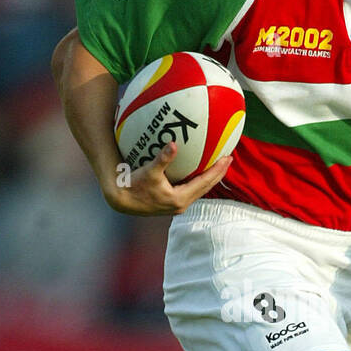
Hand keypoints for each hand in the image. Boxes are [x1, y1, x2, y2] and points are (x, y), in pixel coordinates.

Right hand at [99, 143, 232, 215]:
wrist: (121, 200)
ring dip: (209, 177)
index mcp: (180, 199)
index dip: (218, 170)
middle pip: (206, 187)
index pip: (205, 182)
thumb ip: (162, 158)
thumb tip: (173, 145)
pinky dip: (198, 180)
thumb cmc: (133, 186)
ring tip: (218, 165)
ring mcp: (176, 206)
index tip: (228, 157)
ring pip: (199, 189)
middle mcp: (181, 205)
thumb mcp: (149, 171)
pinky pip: (190, 190)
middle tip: (229, 158)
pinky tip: (198, 170)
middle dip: (218, 173)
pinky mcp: (171, 204)